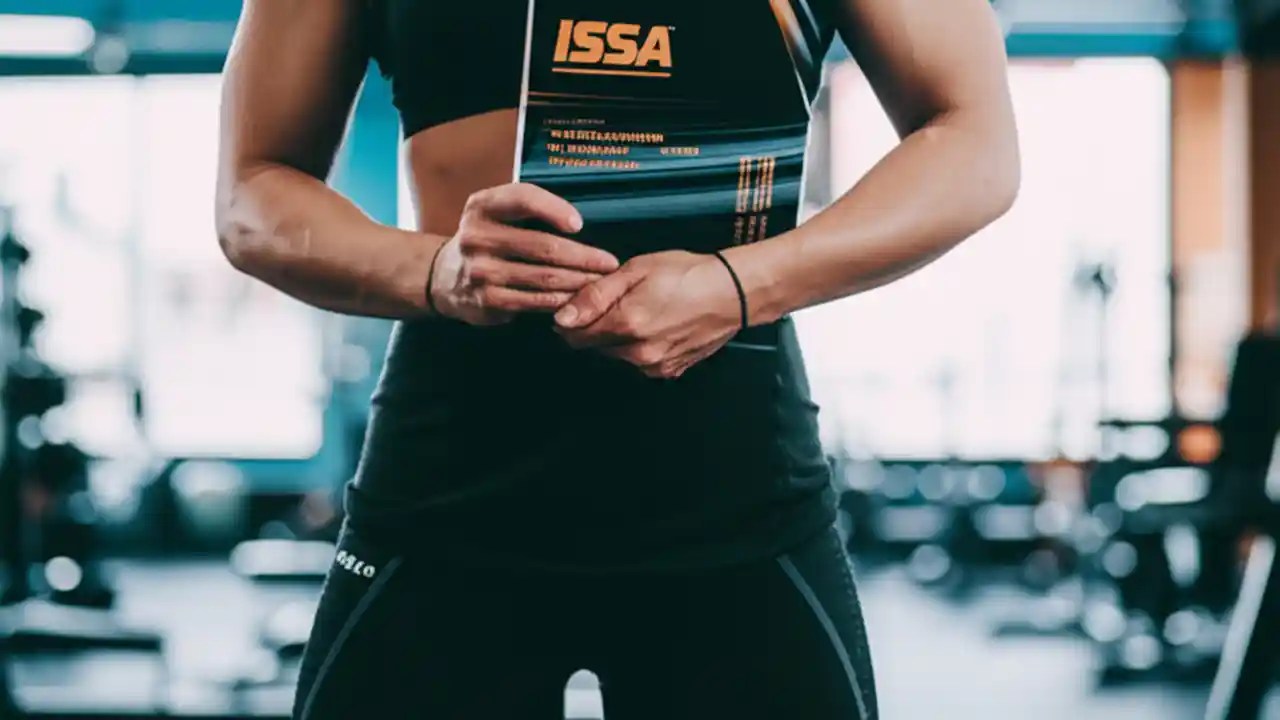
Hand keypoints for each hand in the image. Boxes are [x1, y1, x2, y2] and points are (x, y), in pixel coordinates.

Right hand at [430, 183, 619, 325]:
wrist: (444, 277)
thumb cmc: (487, 238)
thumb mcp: (495, 211)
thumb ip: (527, 207)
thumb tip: (577, 223)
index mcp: (482, 206)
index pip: (523, 198)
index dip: (555, 209)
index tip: (579, 223)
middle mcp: (477, 237)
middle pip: (544, 246)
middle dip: (584, 256)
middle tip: (609, 263)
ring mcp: (480, 271)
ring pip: (544, 277)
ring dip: (579, 281)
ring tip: (601, 282)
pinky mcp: (486, 301)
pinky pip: (535, 301)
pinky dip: (562, 300)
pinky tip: (578, 299)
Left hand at [553, 251, 742, 378]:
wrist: (734, 293)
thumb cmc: (689, 274)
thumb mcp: (637, 270)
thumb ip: (596, 295)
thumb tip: (562, 317)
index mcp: (625, 324)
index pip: (575, 334)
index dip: (571, 319)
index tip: (578, 304)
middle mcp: (637, 352)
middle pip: (595, 346)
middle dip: (597, 326)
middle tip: (617, 301)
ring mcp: (655, 365)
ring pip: (617, 355)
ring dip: (618, 337)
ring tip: (642, 310)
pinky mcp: (670, 371)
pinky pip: (640, 362)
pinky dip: (640, 346)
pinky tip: (657, 325)